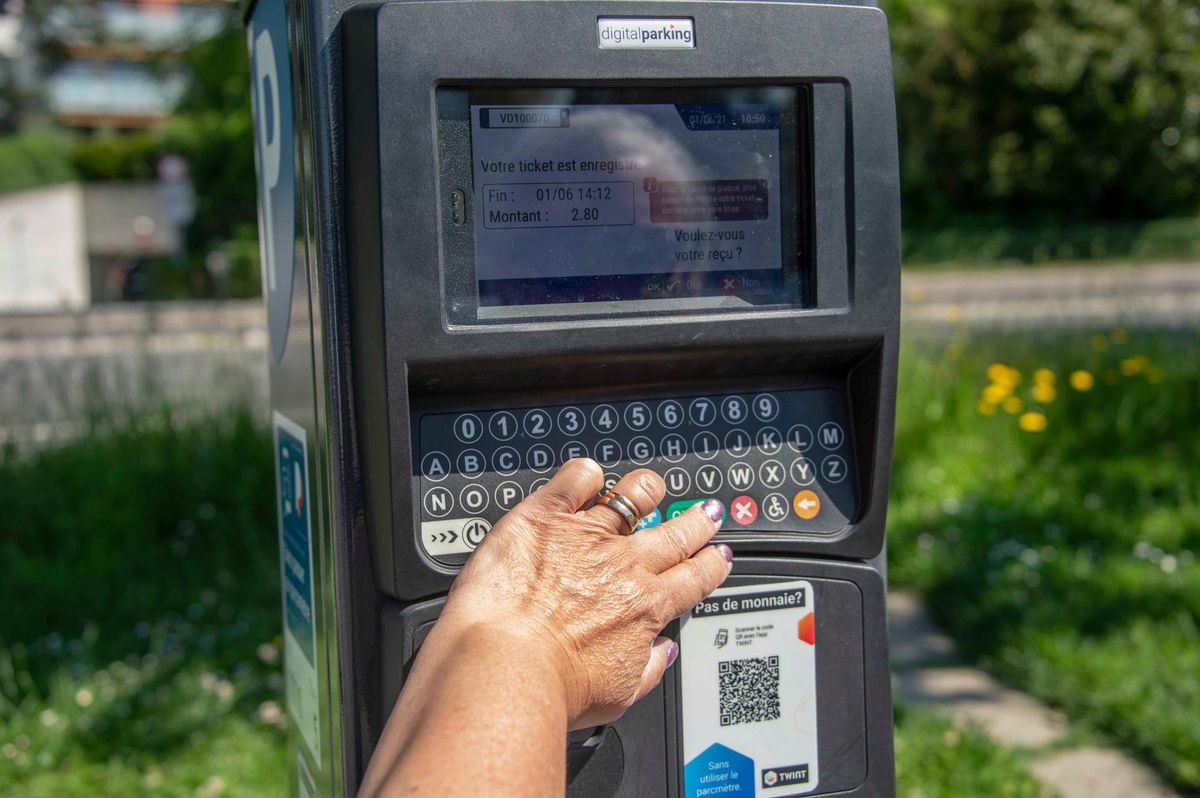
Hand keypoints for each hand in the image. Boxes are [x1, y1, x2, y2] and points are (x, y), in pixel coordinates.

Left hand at [438, 457, 731, 728]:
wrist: (507, 663)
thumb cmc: (555, 688)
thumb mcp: (617, 696)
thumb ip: (648, 669)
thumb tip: (661, 652)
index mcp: (646, 606)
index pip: (694, 578)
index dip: (711, 563)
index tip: (717, 555)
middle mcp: (624, 564)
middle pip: (675, 532)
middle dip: (696, 520)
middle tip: (705, 513)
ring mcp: (586, 534)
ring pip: (631, 496)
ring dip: (645, 489)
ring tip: (648, 487)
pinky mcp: (546, 516)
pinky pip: (577, 478)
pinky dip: (586, 472)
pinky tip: (587, 475)